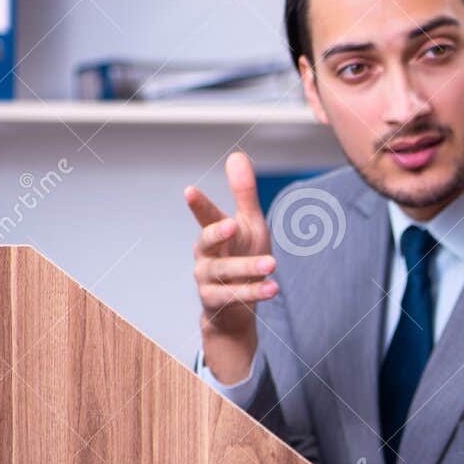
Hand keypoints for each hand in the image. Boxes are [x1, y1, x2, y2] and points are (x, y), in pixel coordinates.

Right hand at [186, 151, 274, 384]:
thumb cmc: (242, 258)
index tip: (189, 191)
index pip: (205, 217)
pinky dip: (253, 293)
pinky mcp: (215, 302)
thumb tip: (237, 155)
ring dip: (248, 268)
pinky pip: (233, 297)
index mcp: (214, 235)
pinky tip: (273, 288)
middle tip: (234, 225)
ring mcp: (207, 280)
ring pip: (224, 272)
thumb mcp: (249, 225)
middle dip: (218, 233)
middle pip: (207, 242)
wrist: (234, 308)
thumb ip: (243, 194)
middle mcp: (205, 255)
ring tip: (272, 264)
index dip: (199, 205)